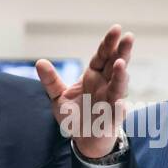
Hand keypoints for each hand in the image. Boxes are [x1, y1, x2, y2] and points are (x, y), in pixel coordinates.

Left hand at [37, 24, 132, 157]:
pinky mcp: (112, 118)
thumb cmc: (74, 116)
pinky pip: (116, 112)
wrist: (82, 139)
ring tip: (120, 64)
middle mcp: (106, 85)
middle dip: (122, 51)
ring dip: (120, 76)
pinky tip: (118, 102)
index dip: (108, 44)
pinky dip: (118, 107)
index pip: (102, 56)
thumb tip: (39, 62)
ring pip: (119, 86)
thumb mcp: (58, 97)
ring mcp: (111, 100)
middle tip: (128, 36)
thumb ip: (50, 81)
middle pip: (116, 65)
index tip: (117, 29)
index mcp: (94, 76)